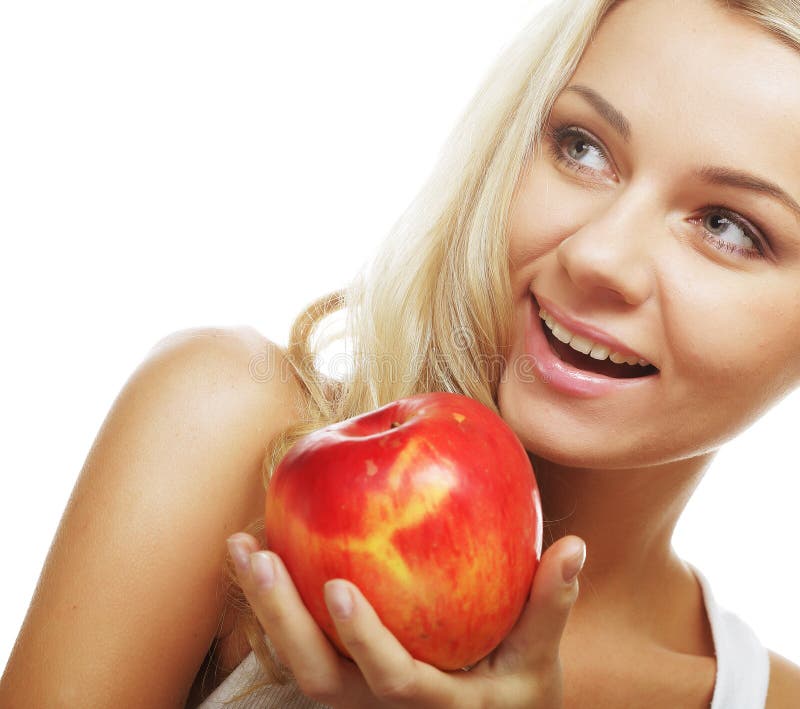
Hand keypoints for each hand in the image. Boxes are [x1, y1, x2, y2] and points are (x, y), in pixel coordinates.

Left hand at [226, 533, 585, 708]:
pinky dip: (272, 611)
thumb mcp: (541, 661)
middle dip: (282, 617)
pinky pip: (297, 652)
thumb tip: (575, 546)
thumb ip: (551, 605)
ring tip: (242, 545)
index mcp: (438, 708)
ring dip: (263, 608)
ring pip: (296, 665)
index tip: (339, 588)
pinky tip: (259, 557)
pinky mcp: (343, 684)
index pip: (394, 680)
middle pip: (318, 676)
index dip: (365, 640)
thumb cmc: (517, 697)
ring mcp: (357, 702)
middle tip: (256, 555)